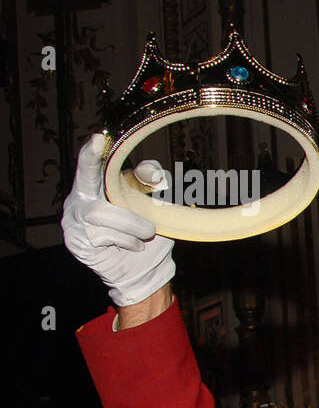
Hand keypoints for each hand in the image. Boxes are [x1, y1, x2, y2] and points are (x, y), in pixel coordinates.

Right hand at [61, 133, 175, 306]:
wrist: (143, 269)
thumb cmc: (146, 233)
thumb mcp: (155, 206)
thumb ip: (153, 188)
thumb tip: (155, 173)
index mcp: (98, 187)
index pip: (93, 166)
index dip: (94, 153)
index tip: (99, 138)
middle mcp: (81, 199)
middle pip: (85, 178)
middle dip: (91, 161)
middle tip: (97, 141)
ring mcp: (74, 220)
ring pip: (102, 212)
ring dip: (131, 223)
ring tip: (146, 233)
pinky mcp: (76, 240)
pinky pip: (103, 235)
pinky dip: (126, 240)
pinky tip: (133, 246)